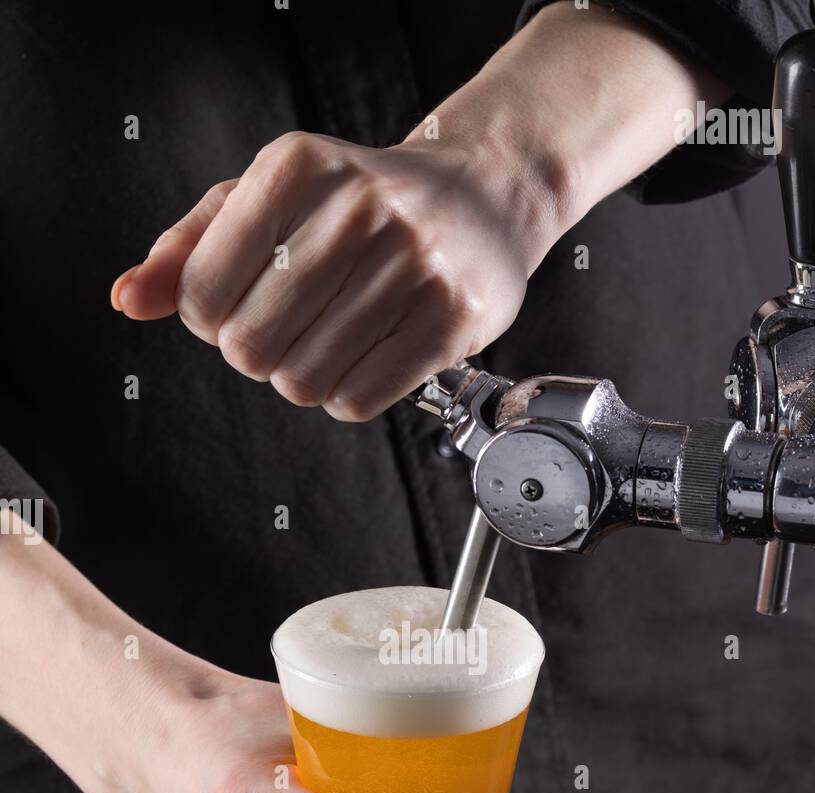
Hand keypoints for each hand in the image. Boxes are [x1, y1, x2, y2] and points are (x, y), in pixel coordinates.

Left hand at [111, 3, 727, 420]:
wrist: (482, 196)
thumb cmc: (362, 203)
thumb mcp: (266, 201)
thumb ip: (188, 249)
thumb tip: (128, 299)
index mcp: (296, 167)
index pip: (202, 291)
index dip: (208, 318)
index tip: (236, 305)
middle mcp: (358, 206)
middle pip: (251, 346)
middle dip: (257, 353)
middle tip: (289, 329)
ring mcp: (414, 261)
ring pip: (303, 380)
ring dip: (305, 377)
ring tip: (332, 340)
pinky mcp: (453, 316)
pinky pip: (360, 399)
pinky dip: (350, 394)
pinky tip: (366, 358)